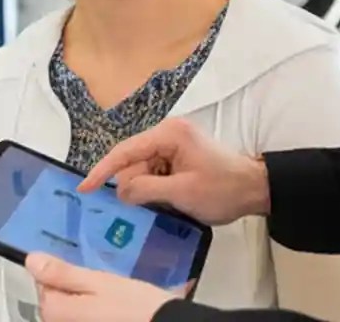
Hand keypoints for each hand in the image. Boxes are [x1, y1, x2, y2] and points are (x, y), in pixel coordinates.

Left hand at [25, 252, 181, 321]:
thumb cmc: (133, 305)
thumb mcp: (98, 281)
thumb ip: (61, 273)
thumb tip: (29, 260)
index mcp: (54, 311)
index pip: (44, 282)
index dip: (63, 271)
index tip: (85, 267)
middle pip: (57, 298)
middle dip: (75, 286)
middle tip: (102, 280)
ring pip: (73, 307)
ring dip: (87, 298)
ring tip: (112, 293)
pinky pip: (86, 315)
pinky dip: (96, 309)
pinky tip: (115, 307)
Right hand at [79, 117, 268, 225]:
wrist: (256, 189)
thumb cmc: (222, 189)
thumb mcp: (182, 193)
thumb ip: (146, 189)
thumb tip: (120, 191)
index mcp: (168, 134)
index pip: (125, 151)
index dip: (102, 171)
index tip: (83, 188)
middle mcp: (167, 133)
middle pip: (133, 162)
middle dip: (133, 185)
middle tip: (150, 205)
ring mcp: (173, 144)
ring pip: (142, 170)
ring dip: (147, 189)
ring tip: (167, 203)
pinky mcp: (178, 156)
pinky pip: (154, 172)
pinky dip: (155, 188)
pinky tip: (167, 200)